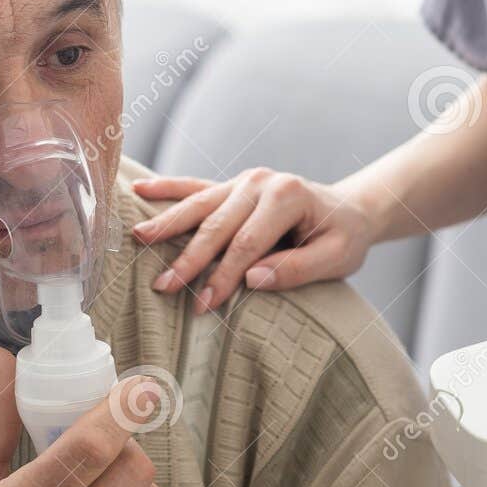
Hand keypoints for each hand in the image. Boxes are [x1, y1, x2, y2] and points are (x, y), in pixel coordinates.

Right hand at [131, 168, 376, 311]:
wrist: (349, 209)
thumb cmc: (343, 238)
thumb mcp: (337, 258)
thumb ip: (298, 268)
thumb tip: (252, 279)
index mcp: (287, 196)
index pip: (246, 243)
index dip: (224, 276)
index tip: (204, 305)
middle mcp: (261, 182)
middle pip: (217, 225)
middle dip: (190, 260)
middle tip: (163, 288)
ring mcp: (244, 180)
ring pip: (199, 204)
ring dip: (168, 223)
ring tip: (138, 239)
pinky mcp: (233, 185)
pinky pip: (196, 185)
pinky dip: (169, 187)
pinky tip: (141, 188)